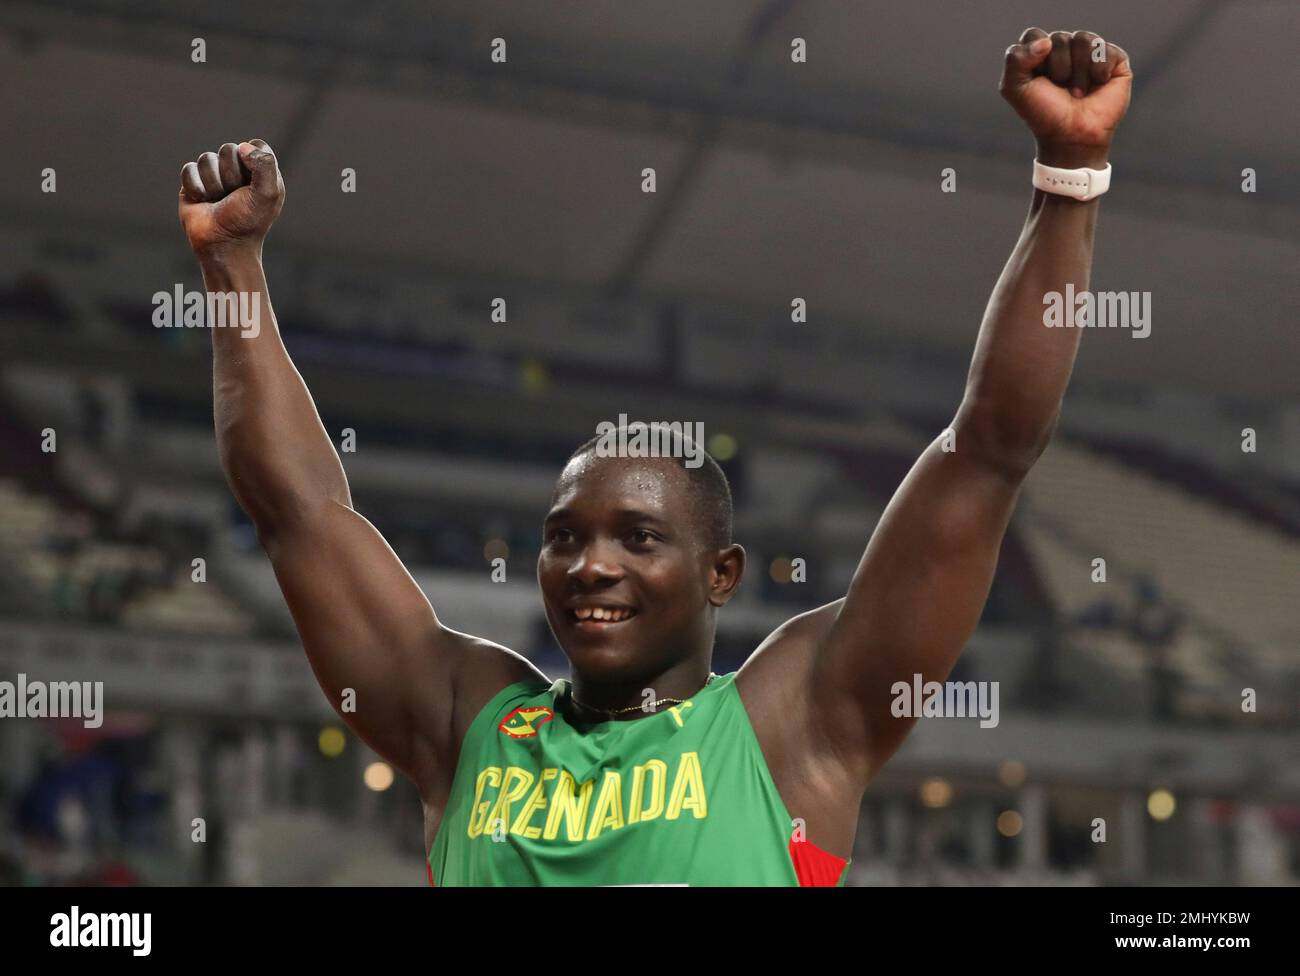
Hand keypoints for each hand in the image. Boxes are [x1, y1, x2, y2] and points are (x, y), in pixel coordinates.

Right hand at [178, 140, 284, 257]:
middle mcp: (238, 169)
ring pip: (206, 159)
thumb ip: (265, 165)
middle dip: (231, 175)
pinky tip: (203, 201)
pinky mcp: (193, 182)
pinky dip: (196, 187)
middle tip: (234, 197)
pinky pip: (189, 170)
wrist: (223, 245)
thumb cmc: (248, 222)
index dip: (252, 160)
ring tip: (219, 201)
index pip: (255, 144)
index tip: (253, 183)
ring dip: (213, 184)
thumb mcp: (268, 194)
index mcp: (260, 170)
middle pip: (228, 149)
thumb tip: (242, 147)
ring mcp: (214, 175)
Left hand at [1000, 28, 1131, 168]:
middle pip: (1059, 38)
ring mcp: (1090, 53)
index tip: (1037, 80)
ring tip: (1078, 92)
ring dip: (1078, 72)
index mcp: (1040, 54)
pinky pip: (1104, 49)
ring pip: (1083, 39)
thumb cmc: (1044, 114)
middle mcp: (1065, 50)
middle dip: (1058, 68)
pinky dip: (1098, 70)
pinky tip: (1098, 85)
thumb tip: (1046, 41)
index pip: (1034, 35)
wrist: (1072, 137)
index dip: (1034, 58)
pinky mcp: (1113, 59)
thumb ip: (1015, 59)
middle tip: (1061, 89)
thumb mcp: (1015, 88)